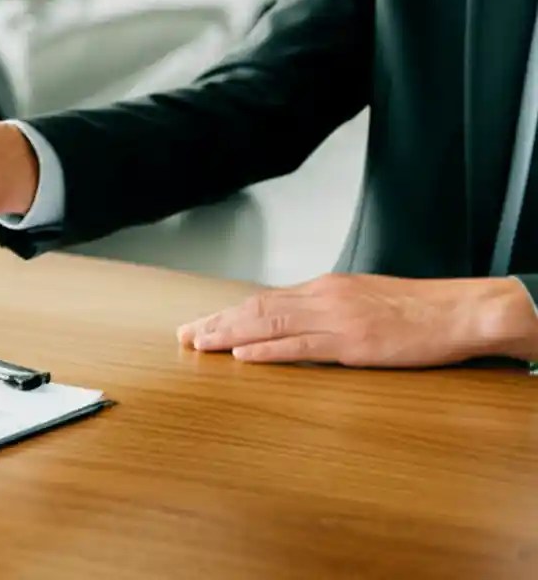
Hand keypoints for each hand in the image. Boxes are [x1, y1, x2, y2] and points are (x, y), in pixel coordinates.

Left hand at [177, 274, 537, 366]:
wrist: (461, 311)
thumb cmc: (418, 310)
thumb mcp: (364, 301)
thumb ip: (328, 310)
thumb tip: (296, 322)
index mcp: (326, 288)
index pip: (264, 299)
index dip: (228, 313)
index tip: (200, 324)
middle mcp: (324, 298)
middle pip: (257, 308)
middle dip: (216, 323)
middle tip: (184, 336)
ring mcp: (337, 319)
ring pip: (270, 323)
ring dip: (229, 335)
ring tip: (199, 344)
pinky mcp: (353, 343)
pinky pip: (301, 346)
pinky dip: (267, 350)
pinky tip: (242, 355)